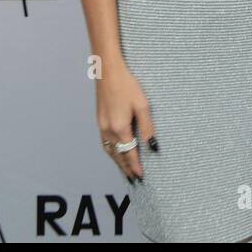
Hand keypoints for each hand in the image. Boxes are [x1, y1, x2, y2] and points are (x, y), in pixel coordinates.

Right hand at [96, 63, 155, 183]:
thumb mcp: (142, 105)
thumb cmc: (127, 85)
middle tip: (134, 180)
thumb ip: (147, 127)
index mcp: (120, 128)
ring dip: (117, 162)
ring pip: (109, 151)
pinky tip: (115, 153)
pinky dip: (111, 152)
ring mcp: (101, 126)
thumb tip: (152, 146)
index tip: (141, 177)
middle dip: (126, 168)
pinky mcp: (99, 120)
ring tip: (125, 171)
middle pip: (117, 156)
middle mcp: (108, 130)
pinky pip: (105, 143)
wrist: (107, 71)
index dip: (135, 166)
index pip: (129, 153)